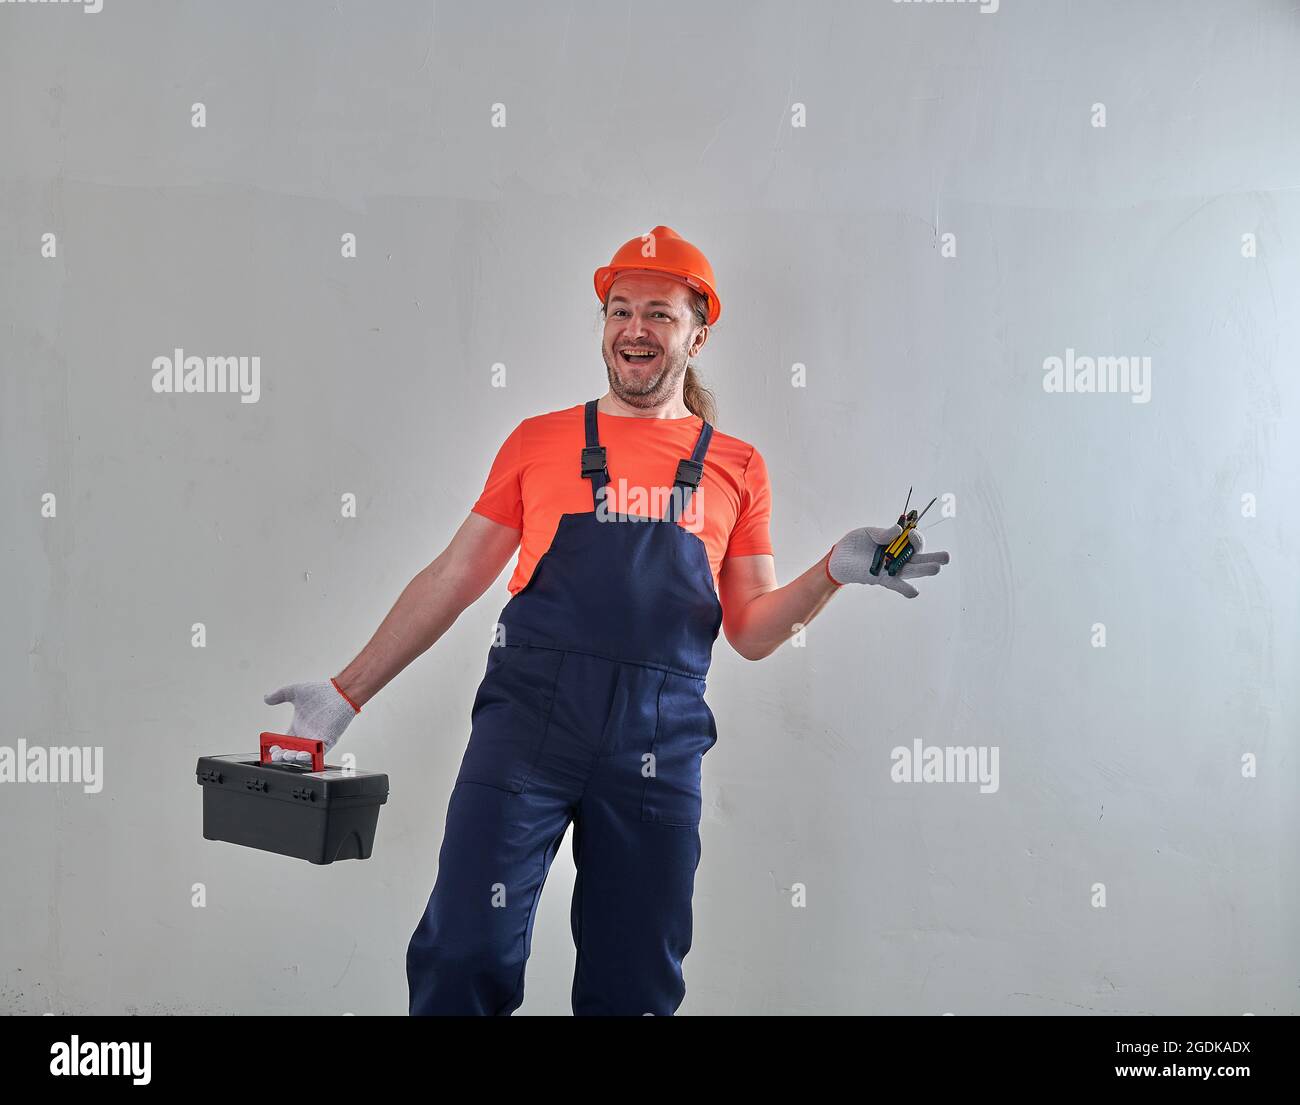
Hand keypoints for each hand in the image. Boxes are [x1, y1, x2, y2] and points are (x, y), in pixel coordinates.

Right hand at [263, 679, 359, 763]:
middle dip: (283, 755)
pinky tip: (302, 754)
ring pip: (304, 754)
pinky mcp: (328, 741)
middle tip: (277, 755)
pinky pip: (319, 753)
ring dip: (295, 757)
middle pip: (291, 751)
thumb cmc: (320, 692)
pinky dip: (311, 756)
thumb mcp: (294, 692)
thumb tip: (266, 698)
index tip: (270, 748)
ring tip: (287, 755)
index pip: (283, 743)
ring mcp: (317, 739)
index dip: (276, 748)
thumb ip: (279, 695)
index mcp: (297, 728)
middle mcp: (306, 736)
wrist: (339, 692)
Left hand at [827, 523, 949, 597]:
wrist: (837, 557)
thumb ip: (883, 532)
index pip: (913, 541)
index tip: (911, 533)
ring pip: (911, 570)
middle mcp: (897, 557)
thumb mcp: (867, 533)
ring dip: (924, 569)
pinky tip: (914, 592)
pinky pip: (895, 584)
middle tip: (946, 557)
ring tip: (937, 568)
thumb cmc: (854, 544)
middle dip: (933, 557)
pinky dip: (905, 588)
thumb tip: (899, 530)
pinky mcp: (881, 578)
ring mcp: (890, 568)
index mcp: (896, 543)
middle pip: (919, 557)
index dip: (916, 537)